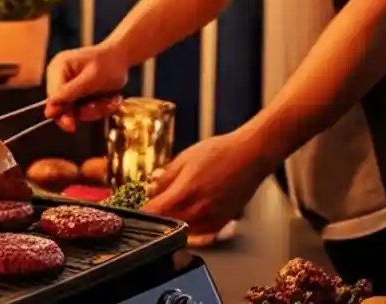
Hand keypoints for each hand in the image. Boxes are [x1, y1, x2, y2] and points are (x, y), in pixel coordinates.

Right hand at [44, 44, 128, 131]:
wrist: (121, 58)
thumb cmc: (109, 64)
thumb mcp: (91, 79)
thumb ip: (70, 93)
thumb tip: (49, 110)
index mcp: (58, 67)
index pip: (53, 97)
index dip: (62, 112)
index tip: (72, 126)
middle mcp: (57, 76)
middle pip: (62, 106)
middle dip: (84, 110)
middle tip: (103, 107)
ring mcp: (66, 85)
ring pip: (74, 110)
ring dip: (94, 110)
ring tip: (109, 100)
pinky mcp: (75, 93)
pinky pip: (81, 109)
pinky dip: (96, 108)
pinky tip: (107, 100)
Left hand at [141, 129, 274, 234]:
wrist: (250, 156)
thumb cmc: (221, 152)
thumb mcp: (184, 158)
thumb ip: (165, 177)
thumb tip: (150, 190)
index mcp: (184, 192)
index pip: (153, 213)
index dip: (141, 212)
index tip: (135, 209)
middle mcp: (197, 210)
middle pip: (167, 224)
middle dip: (158, 216)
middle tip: (155, 205)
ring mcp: (211, 219)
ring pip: (183, 231)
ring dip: (175, 222)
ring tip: (176, 206)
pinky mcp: (221, 223)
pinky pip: (200, 232)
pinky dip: (192, 226)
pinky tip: (193, 211)